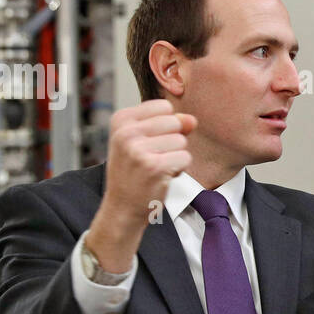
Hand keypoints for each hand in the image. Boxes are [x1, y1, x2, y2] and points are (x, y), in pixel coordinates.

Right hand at [87, 100, 196, 270]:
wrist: (122, 207)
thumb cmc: (134, 172)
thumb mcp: (143, 141)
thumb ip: (169, 124)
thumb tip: (192, 120)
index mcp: (121, 120)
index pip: (164, 106)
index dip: (166, 125)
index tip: (148, 142)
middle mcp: (126, 132)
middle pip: (175, 122)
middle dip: (172, 141)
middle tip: (153, 158)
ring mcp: (139, 150)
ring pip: (182, 141)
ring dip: (175, 157)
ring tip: (156, 168)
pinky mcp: (154, 167)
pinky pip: (185, 158)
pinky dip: (178, 169)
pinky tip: (161, 177)